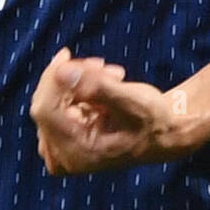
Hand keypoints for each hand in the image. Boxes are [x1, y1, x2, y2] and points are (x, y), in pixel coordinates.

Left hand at [30, 49, 192, 175]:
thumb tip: (62, 70)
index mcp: (78, 153)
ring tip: (113, 75)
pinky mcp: (66, 134)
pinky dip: (80, 85)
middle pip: (45, 103)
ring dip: (79, 79)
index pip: (45, 111)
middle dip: (71, 77)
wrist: (163, 133)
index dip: (51, 80)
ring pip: (54, 98)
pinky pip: (61, 100)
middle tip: (103, 65)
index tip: (67, 54)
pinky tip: (106, 80)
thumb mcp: (133, 101)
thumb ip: (98, 86)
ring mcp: (64, 146)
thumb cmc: (153, 121)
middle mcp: (66, 154)